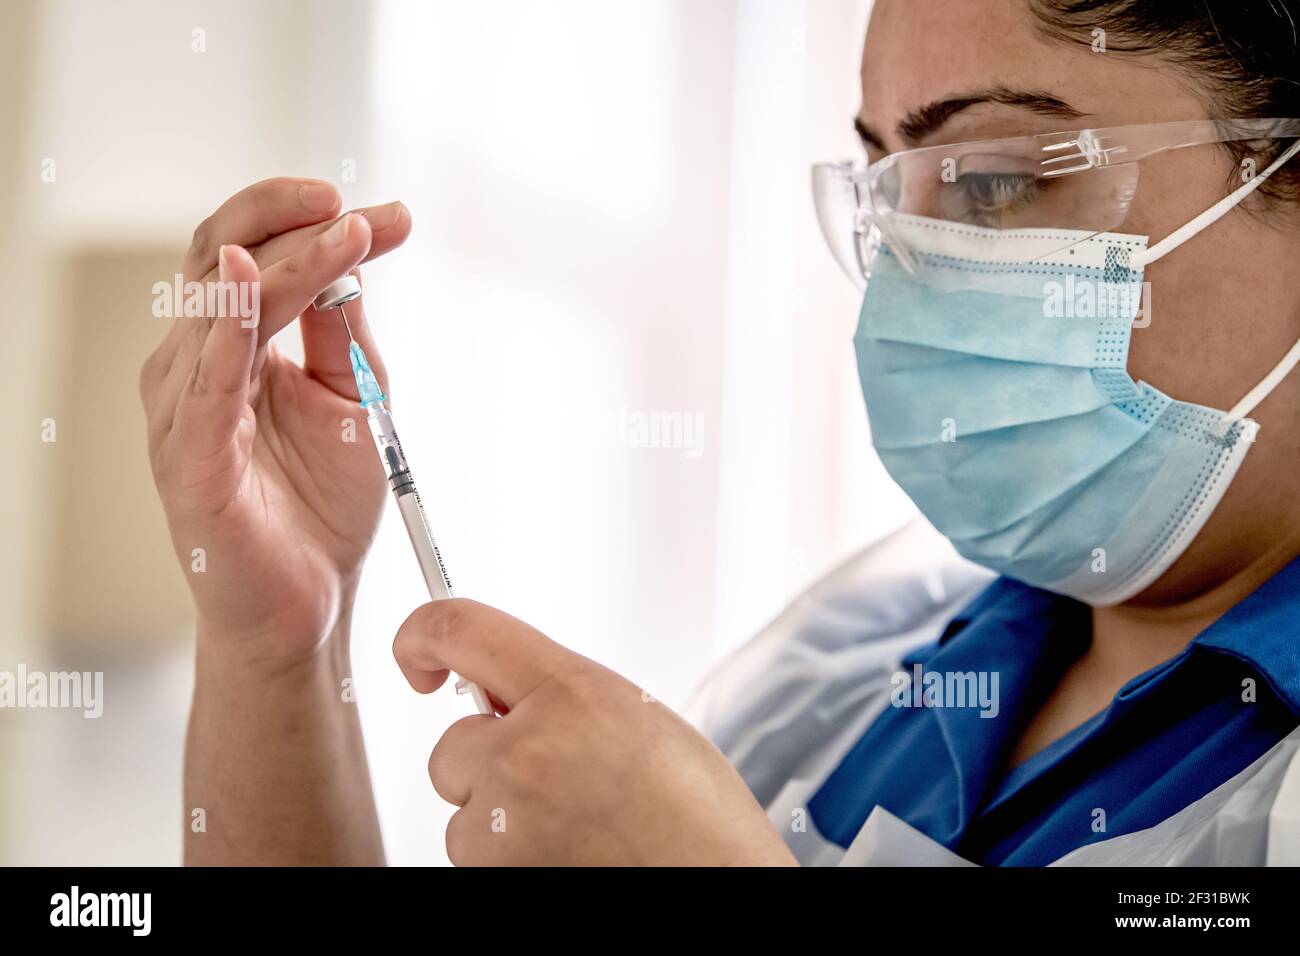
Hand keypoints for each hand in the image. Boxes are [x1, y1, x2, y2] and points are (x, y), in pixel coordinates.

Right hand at [140, 178, 412, 662]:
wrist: (310, 602)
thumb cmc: (322, 506)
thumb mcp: (350, 398)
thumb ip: (340, 331)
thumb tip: (352, 253)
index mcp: (232, 347)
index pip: (258, 257)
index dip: (318, 226)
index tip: (394, 218)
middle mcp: (196, 365)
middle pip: (224, 259)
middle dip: (295, 221)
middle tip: (365, 213)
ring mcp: (185, 408)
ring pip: (222, 307)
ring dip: (285, 262)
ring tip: (345, 232)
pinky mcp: (189, 457)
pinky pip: (204, 381)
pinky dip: (226, 326)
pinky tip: (248, 283)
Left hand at [393, 599, 798, 865]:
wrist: (723, 888)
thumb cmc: (700, 819)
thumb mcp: (641, 722)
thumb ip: (565, 698)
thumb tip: (504, 698)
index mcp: (573, 694)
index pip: (458, 628)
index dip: (420, 637)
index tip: (418, 657)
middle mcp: (528, 750)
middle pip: (451, 745)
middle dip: (486, 765)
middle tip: (555, 788)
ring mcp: (506, 819)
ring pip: (462, 811)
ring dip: (500, 821)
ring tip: (578, 832)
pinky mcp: (495, 873)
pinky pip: (474, 857)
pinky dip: (509, 861)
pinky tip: (569, 856)